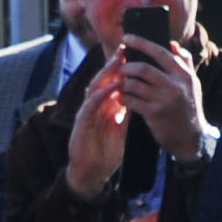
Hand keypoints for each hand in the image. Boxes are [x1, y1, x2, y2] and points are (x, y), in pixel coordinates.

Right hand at [62, 52, 130, 201]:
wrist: (92, 172)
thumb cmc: (105, 151)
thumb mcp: (120, 129)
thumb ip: (126, 113)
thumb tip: (139, 97)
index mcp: (104, 106)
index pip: (113, 82)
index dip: (123, 69)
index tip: (137, 57)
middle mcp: (94, 105)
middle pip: (104, 79)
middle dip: (114, 64)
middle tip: (127, 49)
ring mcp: (87, 112)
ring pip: (96, 87)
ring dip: (107, 73)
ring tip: (119, 61)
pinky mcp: (82, 122)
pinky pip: (91, 104)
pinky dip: (102, 94)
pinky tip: (112, 87)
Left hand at [116, 32, 207, 163]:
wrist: (191, 139)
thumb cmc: (189, 108)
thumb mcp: (193, 84)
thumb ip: (184, 62)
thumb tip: (173, 44)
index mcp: (184, 75)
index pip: (160, 52)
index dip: (141, 43)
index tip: (126, 38)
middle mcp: (175, 86)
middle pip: (143, 68)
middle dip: (128, 66)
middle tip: (121, 68)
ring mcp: (164, 100)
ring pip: (135, 84)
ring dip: (124, 83)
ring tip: (122, 84)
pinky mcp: (154, 114)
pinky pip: (132, 101)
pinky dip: (124, 98)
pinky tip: (123, 99)